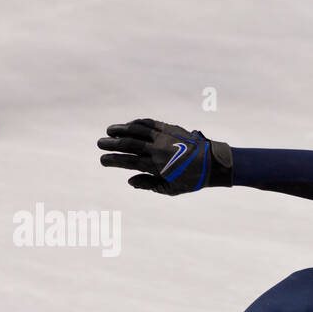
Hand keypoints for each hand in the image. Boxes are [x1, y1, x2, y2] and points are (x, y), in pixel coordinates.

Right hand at [98, 118, 232, 193]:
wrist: (213, 163)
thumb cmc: (192, 179)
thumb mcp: (171, 189)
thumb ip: (149, 185)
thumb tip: (129, 181)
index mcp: (157, 166)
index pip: (129, 162)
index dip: (113, 160)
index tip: (103, 160)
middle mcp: (158, 149)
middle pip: (129, 144)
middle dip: (111, 144)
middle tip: (100, 143)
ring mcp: (164, 137)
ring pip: (137, 129)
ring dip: (121, 129)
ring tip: (109, 131)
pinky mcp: (170, 128)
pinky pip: (149, 123)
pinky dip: (136, 123)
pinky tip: (129, 125)